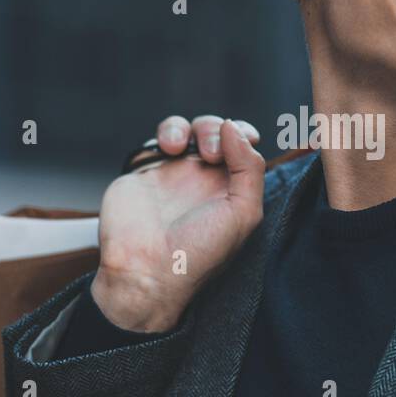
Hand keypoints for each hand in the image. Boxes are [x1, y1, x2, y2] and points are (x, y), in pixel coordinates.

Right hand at [90, 115, 263, 331]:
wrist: (145, 269)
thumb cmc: (199, 251)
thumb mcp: (243, 213)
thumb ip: (249, 167)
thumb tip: (233, 127)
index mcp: (231, 192)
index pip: (245, 150)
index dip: (246, 136)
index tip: (245, 138)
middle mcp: (204, 181)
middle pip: (218, 133)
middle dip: (216, 131)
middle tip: (211, 154)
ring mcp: (175, 174)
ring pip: (190, 129)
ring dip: (193, 128)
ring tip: (184, 149)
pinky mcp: (146, 170)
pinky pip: (160, 137)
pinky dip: (170, 131)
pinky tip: (170, 149)